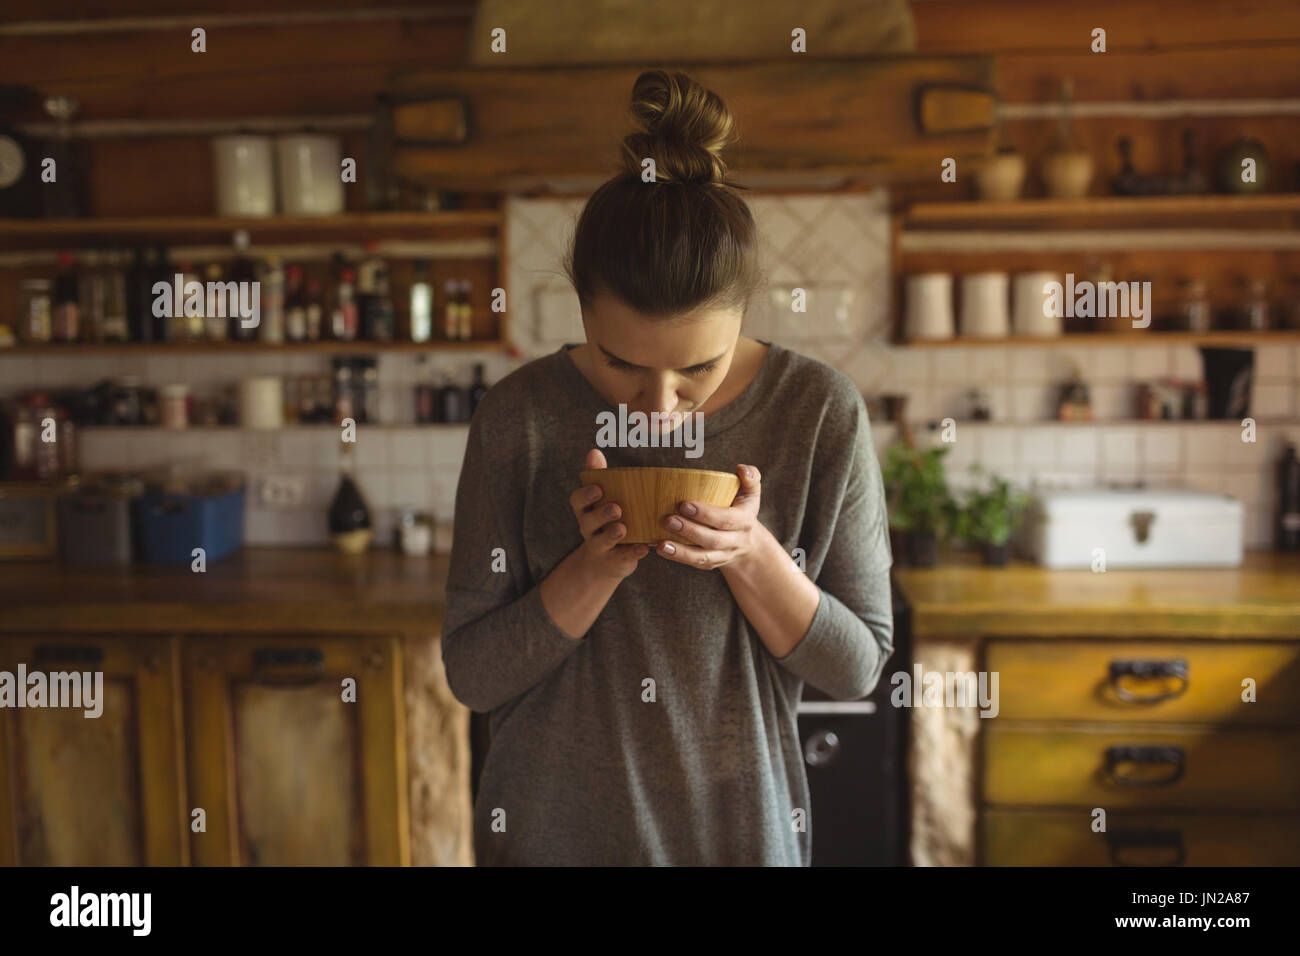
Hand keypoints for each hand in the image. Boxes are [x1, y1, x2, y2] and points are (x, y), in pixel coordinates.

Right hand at [568, 448, 650, 579]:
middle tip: (616, 508)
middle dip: (601, 514)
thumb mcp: (601, 500)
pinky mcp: (614, 561)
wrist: (608, 560)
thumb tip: (593, 451)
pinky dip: (632, 553)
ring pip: (601, 541)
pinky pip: (621, 557)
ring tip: (623, 528)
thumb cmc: (607, 520)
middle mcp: (588, 528)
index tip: (599, 489)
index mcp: (585, 510)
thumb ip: (598, 476)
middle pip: (588, 521)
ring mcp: (600, 546)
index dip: (585, 495)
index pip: (577, 501)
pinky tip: (644, 547)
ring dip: (611, 534)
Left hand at [655, 464, 762, 569]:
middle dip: (690, 531)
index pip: (726, 519)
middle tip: (668, 520)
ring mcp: (723, 555)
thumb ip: (751, 478)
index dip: (706, 514)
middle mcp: (735, 541)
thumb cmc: (742, 509)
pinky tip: (662, 550)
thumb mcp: (751, 493)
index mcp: (744, 521)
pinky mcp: (711, 563)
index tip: (684, 505)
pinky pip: (696, 564)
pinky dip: (678, 558)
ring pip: (703, 557)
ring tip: (662, 545)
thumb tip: (741, 469)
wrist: (748, 543)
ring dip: (681, 552)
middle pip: (714, 540)